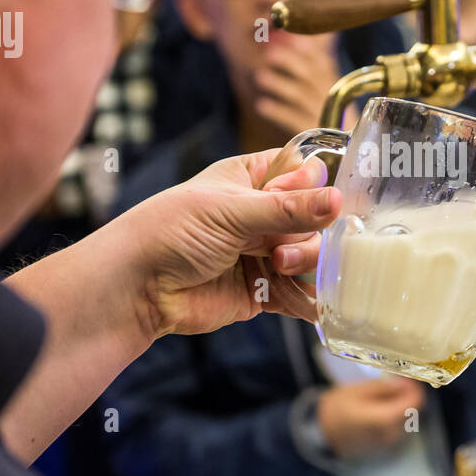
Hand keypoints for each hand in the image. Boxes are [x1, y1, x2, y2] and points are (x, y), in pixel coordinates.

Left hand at [127, 149, 340, 336]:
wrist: (138, 288)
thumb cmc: (171, 232)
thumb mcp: (231, 210)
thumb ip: (286, 209)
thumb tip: (336, 201)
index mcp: (251, 179)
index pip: (302, 171)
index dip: (312, 185)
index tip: (306, 198)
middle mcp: (262, 215)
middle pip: (315, 217)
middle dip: (307, 231)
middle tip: (282, 244)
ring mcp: (264, 253)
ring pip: (312, 254)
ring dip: (306, 262)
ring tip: (279, 266)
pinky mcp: (263, 291)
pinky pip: (299, 295)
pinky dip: (311, 301)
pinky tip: (322, 304)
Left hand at [252, 42, 344, 138]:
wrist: (342, 148)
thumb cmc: (323, 110)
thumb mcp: (321, 87)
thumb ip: (310, 64)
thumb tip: (294, 37)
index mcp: (333, 83)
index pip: (322, 62)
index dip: (307, 50)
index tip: (292, 38)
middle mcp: (330, 98)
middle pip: (311, 77)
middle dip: (290, 63)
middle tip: (269, 53)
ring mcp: (323, 116)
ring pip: (301, 98)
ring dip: (279, 85)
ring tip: (259, 76)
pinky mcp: (312, 134)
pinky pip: (294, 121)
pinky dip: (277, 112)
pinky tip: (261, 105)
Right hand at [317, 377, 425, 458]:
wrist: (320, 434)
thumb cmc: (337, 409)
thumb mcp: (358, 390)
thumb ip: (384, 387)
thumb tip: (404, 383)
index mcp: (385, 419)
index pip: (415, 403)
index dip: (415, 387)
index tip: (406, 377)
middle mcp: (390, 433)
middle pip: (410, 411)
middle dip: (405, 395)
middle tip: (393, 380)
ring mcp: (387, 442)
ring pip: (403, 419)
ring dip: (398, 405)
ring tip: (382, 392)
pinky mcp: (382, 445)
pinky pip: (394, 427)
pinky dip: (391, 415)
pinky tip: (377, 406)